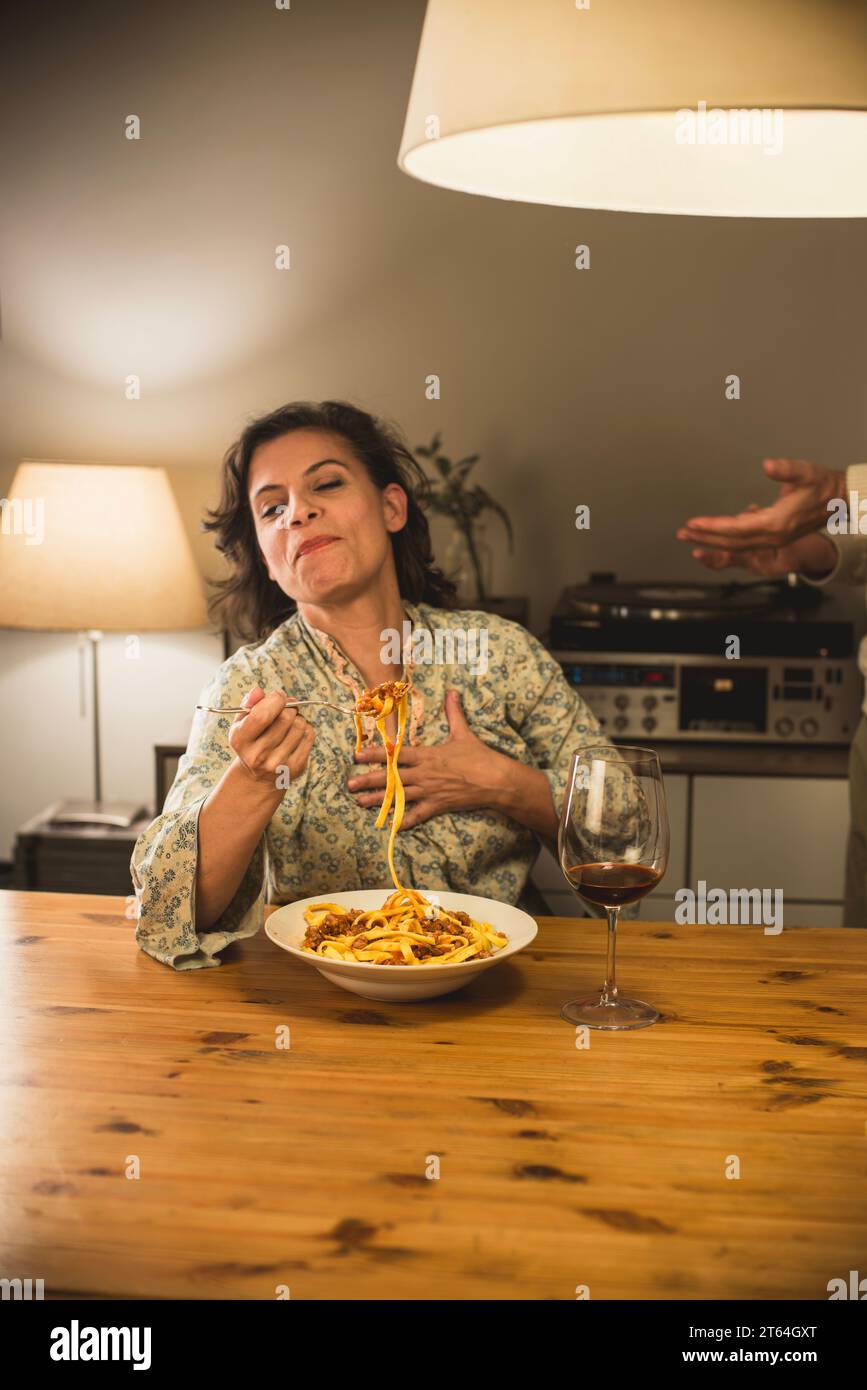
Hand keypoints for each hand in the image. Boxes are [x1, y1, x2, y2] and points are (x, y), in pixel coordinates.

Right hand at [228, 686, 314, 788]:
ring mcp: (278, 764)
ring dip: (297, 718)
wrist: (257, 776)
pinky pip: (309, 736)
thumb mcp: (242, 723)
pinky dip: (306, 729)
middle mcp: (258, 755)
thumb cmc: (250, 741)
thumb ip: (249, 704)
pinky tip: (296, 733)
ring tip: (289, 722)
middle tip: (286, 708)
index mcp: (241, 741)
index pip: (261, 715)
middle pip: (285, 718)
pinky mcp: (296, 768)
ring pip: (300, 725)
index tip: (278, 696)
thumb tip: (258, 691)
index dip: (275, 699)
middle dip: (288, 707)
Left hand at [346, 688, 510, 830]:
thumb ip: (453, 713)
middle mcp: (424, 774)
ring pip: (398, 797)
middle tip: (349, 784)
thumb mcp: (463, 732)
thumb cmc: (479, 756)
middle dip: (368, 781)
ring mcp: (429, 792)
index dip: (375, 755)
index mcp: (427, 755)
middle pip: (391, 778)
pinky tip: (390, 826)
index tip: (358, 755)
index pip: (396, 754)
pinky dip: (404, 821)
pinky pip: (417, 815)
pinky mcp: (437, 806)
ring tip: (359, 803)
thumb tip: (452, 692)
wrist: (495, 780)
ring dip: (378, 801)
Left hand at [676, 458, 845, 574]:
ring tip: (691, 535)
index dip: (713, 527)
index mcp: (777, 524)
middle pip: (732, 541)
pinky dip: (725, 540)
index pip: (737, 528)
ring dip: (711, 540)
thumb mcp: (805, 471)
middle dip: (705, 538)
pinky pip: (744, 543)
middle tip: (683, 533)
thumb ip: (786, 470)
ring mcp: (774, 539)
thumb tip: (767, 465)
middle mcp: (773, 536)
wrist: (839, 499)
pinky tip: (712, 534)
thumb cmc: (822, 485)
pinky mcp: (774, 537)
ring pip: (736, 544)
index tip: (694, 524)